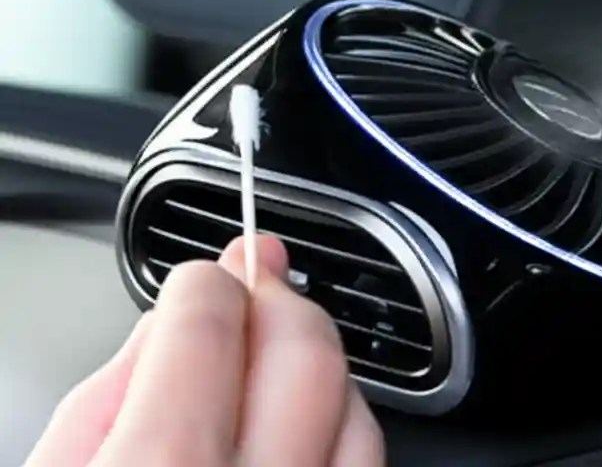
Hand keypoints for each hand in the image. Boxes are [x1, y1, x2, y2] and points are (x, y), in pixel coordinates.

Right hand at [24, 236, 384, 465]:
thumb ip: (106, 396)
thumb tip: (168, 322)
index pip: (210, 323)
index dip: (207, 282)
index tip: (203, 277)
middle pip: (306, 351)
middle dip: (279, 299)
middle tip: (255, 284)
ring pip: (358, 406)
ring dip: (318, 365)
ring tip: (270, 360)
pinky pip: (371, 460)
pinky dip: (343, 426)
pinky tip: (301, 426)